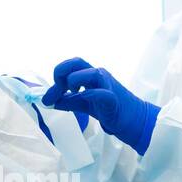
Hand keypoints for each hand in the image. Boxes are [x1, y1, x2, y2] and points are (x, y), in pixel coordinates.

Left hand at [43, 58, 158, 154]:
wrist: (134, 120)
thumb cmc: (109, 109)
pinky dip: (90, 94)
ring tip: (72, 93)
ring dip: (74, 81)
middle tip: (59, 89)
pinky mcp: (114, 100)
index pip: (70, 65)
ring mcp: (107, 85)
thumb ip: (67, 101)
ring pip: (90, 73)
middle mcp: (98, 76)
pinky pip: (102, 93)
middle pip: (77, 61)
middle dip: (61, 72)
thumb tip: (48, 101)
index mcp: (90, 75)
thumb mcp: (83, 103)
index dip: (56, 76)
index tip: (51, 96)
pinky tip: (83, 98)